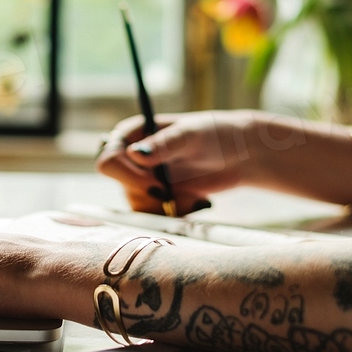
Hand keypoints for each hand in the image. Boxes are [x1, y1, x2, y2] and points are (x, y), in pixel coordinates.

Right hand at [95, 109, 263, 213]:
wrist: (242, 155)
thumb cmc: (216, 134)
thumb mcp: (191, 135)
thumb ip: (164, 145)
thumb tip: (133, 153)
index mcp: (133, 134)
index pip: (109, 159)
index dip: (127, 175)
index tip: (156, 182)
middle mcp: (134, 158)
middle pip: (123, 186)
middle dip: (151, 193)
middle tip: (175, 191)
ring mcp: (146, 180)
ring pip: (139, 206)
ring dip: (167, 205)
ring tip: (194, 193)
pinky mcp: (161, 199)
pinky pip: (158, 217)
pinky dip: (178, 213)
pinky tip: (197, 201)